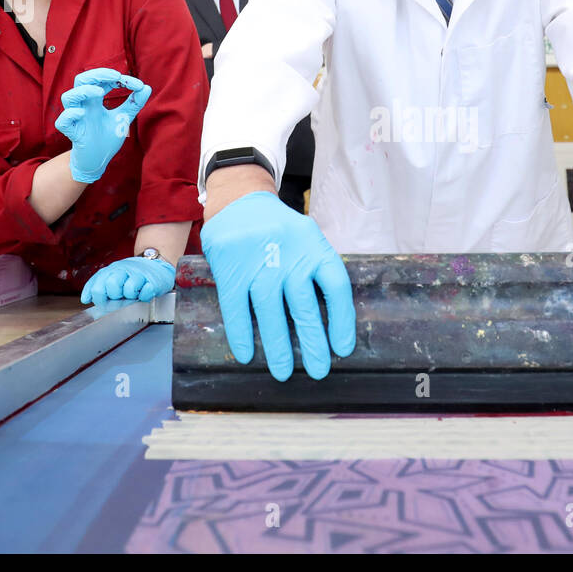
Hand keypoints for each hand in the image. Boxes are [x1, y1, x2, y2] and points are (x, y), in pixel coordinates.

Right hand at [54, 67, 150, 182]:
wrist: (98, 160)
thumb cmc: (107, 138)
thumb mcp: (123, 119)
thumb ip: (133, 104)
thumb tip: (147, 87)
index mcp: (95, 101)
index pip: (100, 80)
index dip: (116, 77)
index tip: (137, 84)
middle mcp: (84, 106)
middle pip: (81, 80)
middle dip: (97, 74)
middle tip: (116, 76)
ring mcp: (76, 118)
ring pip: (68, 97)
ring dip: (83, 91)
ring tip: (99, 92)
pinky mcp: (72, 133)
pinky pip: (62, 121)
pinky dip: (70, 114)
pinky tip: (83, 113)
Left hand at [81, 256, 174, 304]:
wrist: (156, 264)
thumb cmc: (131, 274)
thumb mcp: (110, 275)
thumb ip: (95, 285)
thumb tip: (85, 299)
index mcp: (111, 270)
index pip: (97, 288)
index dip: (100, 298)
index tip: (106, 300)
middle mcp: (124, 270)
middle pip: (112, 285)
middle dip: (115, 296)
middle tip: (121, 296)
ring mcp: (140, 275)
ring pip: (130, 289)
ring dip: (131, 296)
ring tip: (134, 293)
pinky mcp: (153, 282)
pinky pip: (146, 293)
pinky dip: (144, 296)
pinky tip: (144, 293)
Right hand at [200, 191, 354, 381]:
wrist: (239, 199)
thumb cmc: (279, 230)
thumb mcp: (306, 239)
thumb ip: (315, 272)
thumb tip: (328, 323)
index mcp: (314, 246)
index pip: (336, 285)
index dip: (342, 320)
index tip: (342, 349)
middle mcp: (289, 253)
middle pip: (304, 304)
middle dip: (313, 343)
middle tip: (318, 371)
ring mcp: (258, 260)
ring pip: (270, 310)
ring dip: (277, 345)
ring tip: (283, 372)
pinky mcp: (230, 267)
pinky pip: (236, 306)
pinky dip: (241, 333)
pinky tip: (247, 354)